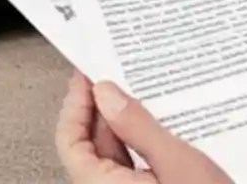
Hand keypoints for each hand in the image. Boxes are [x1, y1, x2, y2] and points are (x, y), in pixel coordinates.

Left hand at [55, 72, 231, 182]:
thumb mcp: (177, 163)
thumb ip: (137, 126)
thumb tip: (105, 93)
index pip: (69, 140)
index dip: (75, 105)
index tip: (87, 75)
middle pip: (92, 147)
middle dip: (104, 111)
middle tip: (118, 76)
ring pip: (116, 158)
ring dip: (126, 127)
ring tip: (143, 94)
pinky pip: (136, 171)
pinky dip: (143, 147)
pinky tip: (160, 126)